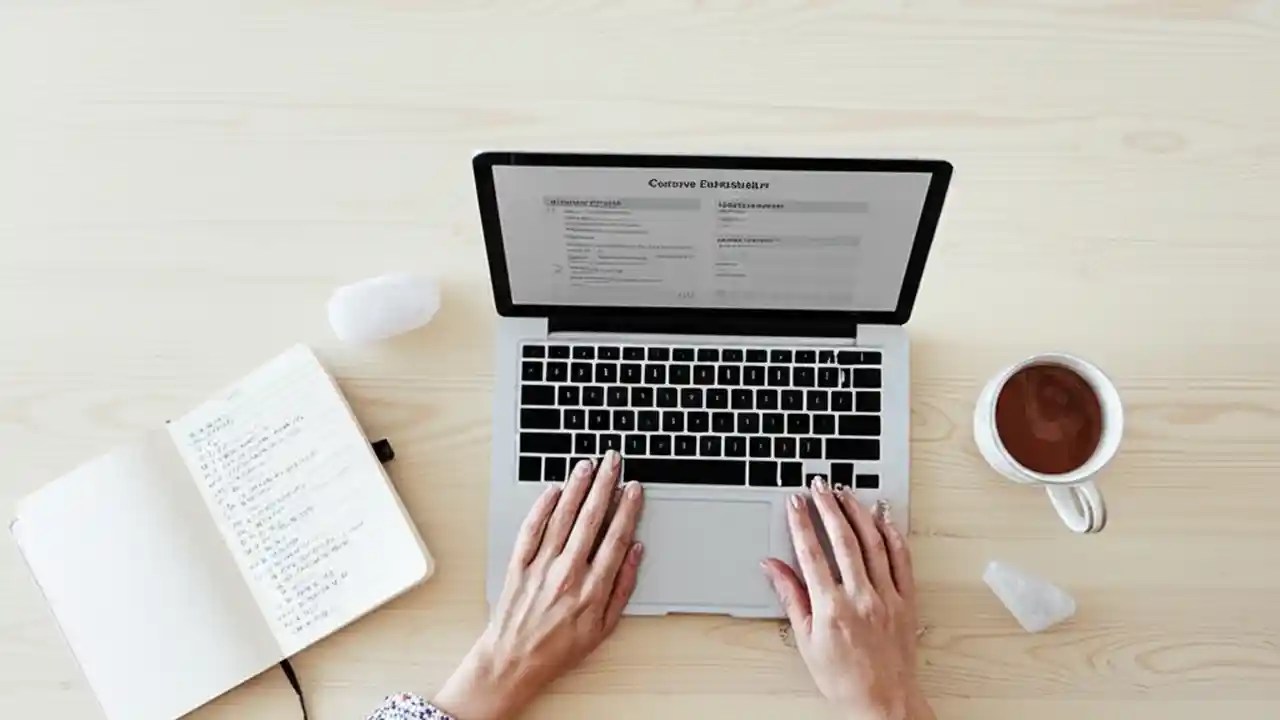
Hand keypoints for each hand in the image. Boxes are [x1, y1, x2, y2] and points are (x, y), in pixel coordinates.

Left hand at [433, 451, 643, 719]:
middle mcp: (568, 572)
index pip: (616, 537)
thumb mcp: (604, 628)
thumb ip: (623, 587)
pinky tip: (553, 489)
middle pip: (591, 518)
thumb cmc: (560, 649)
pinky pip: (531, 529)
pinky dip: (542, 507)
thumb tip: (636, 552)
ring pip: (562, 517)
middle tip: (613, 461)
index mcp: (593, 588)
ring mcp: (541, 566)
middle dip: (605, 485)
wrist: (513, 662)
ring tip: (587, 465)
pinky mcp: (518, 565)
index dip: (627, 508)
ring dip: (577, 487)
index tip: (634, 488)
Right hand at [762, 479, 932, 719]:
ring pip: (873, 542)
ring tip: (844, 493)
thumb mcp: (806, 640)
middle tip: (818, 486)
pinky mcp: (906, 600)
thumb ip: (791, 597)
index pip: (812, 554)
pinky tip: (881, 518)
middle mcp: (861, 597)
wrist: (883, 703)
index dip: (801, 523)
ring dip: (857, 512)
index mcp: (832, 608)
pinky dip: (891, 534)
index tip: (795, 503)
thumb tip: (772, 567)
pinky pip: (901, 559)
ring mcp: (887, 597)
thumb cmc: (843, 679)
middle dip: (828, 507)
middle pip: (843, 540)